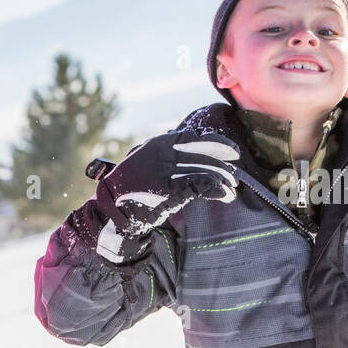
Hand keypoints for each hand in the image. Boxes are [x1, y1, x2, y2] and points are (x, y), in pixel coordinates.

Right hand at [82, 131, 239, 262]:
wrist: (113, 209)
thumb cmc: (130, 189)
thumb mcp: (146, 164)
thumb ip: (166, 155)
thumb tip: (192, 143)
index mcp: (158, 144)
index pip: (193, 138)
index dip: (216, 143)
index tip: (232, 151)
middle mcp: (163, 154)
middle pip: (203, 154)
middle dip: (222, 165)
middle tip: (234, 176)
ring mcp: (166, 171)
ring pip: (205, 169)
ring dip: (222, 180)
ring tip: (231, 190)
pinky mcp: (170, 190)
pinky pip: (200, 185)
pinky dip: (215, 189)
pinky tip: (224, 194)